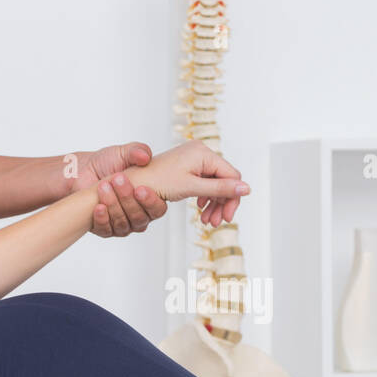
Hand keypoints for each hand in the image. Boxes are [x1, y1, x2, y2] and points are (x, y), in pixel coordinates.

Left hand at [70, 142, 167, 236]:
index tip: (140, 189)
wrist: (82, 170)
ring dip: (114, 204)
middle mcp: (137, 215)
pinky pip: (106, 229)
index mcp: (148, 199)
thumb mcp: (124, 153)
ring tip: (104, 186)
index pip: (158, 209)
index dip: (150, 202)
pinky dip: (102, 218)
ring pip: (123, 223)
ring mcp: (122, 224)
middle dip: (127, 198)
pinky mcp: (104, 229)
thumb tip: (145, 157)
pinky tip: (99, 207)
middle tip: (118, 180)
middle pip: (139, 217)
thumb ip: (138, 152)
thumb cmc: (106, 163)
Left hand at [121, 140, 249, 226]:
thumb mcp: (190, 187)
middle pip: (224, 180)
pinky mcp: (185, 167)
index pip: (232, 176)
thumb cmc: (155, 181)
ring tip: (206, 220)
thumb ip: (219, 188)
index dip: (232, 198)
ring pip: (213, 183)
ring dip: (213, 203)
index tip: (226, 218)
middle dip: (222, 203)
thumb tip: (247, 189)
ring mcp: (193, 160)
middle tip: (215, 223)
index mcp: (204, 153)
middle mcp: (200, 153)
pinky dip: (203, 197)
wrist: (129, 181)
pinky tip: (199, 209)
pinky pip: (202, 182)